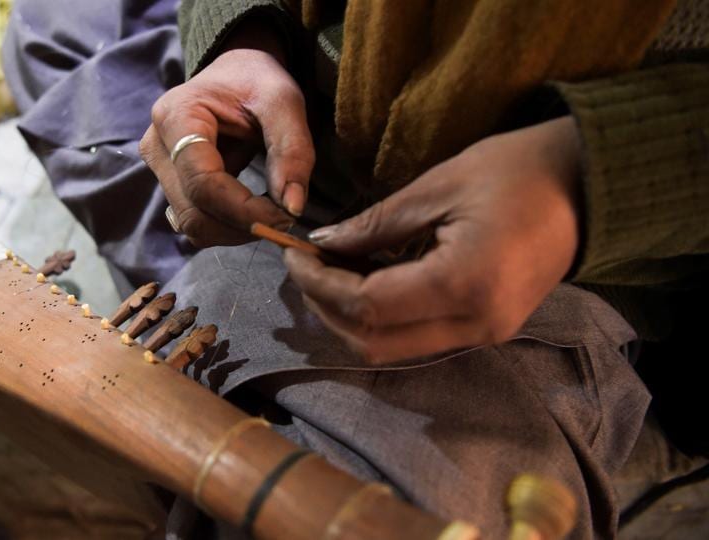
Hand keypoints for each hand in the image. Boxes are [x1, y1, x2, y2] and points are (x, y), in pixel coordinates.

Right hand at [139, 19, 313, 246]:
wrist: (234, 73)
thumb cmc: (256, 80)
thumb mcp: (283, 102)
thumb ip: (292, 151)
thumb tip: (293, 208)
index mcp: (176, 117)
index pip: (203, 184)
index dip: (244, 211)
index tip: (286, 217)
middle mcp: (157, 147)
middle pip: (193, 213)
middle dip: (242, 226)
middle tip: (285, 218)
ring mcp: (159, 170)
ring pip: (192, 225)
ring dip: (235, 231)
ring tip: (270, 212)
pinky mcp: (170, 185)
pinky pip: (194, 221)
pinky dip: (226, 227)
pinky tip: (252, 211)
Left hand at [285, 117, 581, 363]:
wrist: (587, 186)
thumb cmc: (515, 171)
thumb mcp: (435, 188)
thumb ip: (373, 226)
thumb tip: (321, 245)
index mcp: (463, 284)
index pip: (367, 306)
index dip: (320, 284)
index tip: (295, 254)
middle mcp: (475, 324)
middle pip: (372, 342)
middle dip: (326, 307)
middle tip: (304, 266)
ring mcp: (484, 335)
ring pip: (391, 349)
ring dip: (349, 317)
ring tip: (327, 273)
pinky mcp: (487, 331)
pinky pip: (416, 339)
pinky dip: (380, 317)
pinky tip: (364, 280)